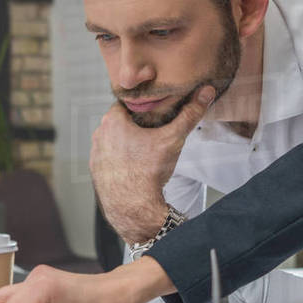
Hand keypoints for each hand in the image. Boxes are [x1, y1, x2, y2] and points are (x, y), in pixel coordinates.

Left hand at [91, 86, 215, 242]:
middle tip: (155, 132)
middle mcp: (99, 135)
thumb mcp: (173, 139)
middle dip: (137, 125)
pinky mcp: (97, 172)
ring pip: (115, 140)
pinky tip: (136, 166)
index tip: (156, 114)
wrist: (133, 208)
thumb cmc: (148, 173)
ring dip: (128, 142)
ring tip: (146, 151)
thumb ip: (190, 114)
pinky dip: (121, 160)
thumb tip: (206, 93)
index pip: (129, 104)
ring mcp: (96, 154)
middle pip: (121, 122)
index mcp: (112, 121)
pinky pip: (110, 158)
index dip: (145, 107)